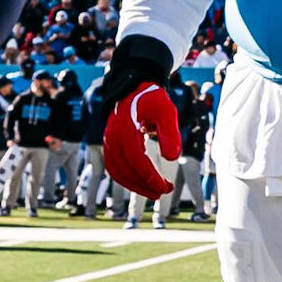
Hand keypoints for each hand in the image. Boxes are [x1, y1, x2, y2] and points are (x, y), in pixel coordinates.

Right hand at [95, 84, 180, 199]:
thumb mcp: (166, 111)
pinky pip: (114, 168)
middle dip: (144, 184)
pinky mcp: (110, 145)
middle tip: (164, 192)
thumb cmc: (152, 99)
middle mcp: (112, 137)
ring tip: (155, 192)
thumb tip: (173, 159)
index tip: (165, 187)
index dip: (150, 177)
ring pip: (117, 172)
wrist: (134, 88)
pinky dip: (127, 179)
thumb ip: (170, 133)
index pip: (137, 160)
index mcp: (125, 129)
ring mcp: (108, 141)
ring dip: (135, 185)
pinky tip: (143, 184)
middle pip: (125, 169)